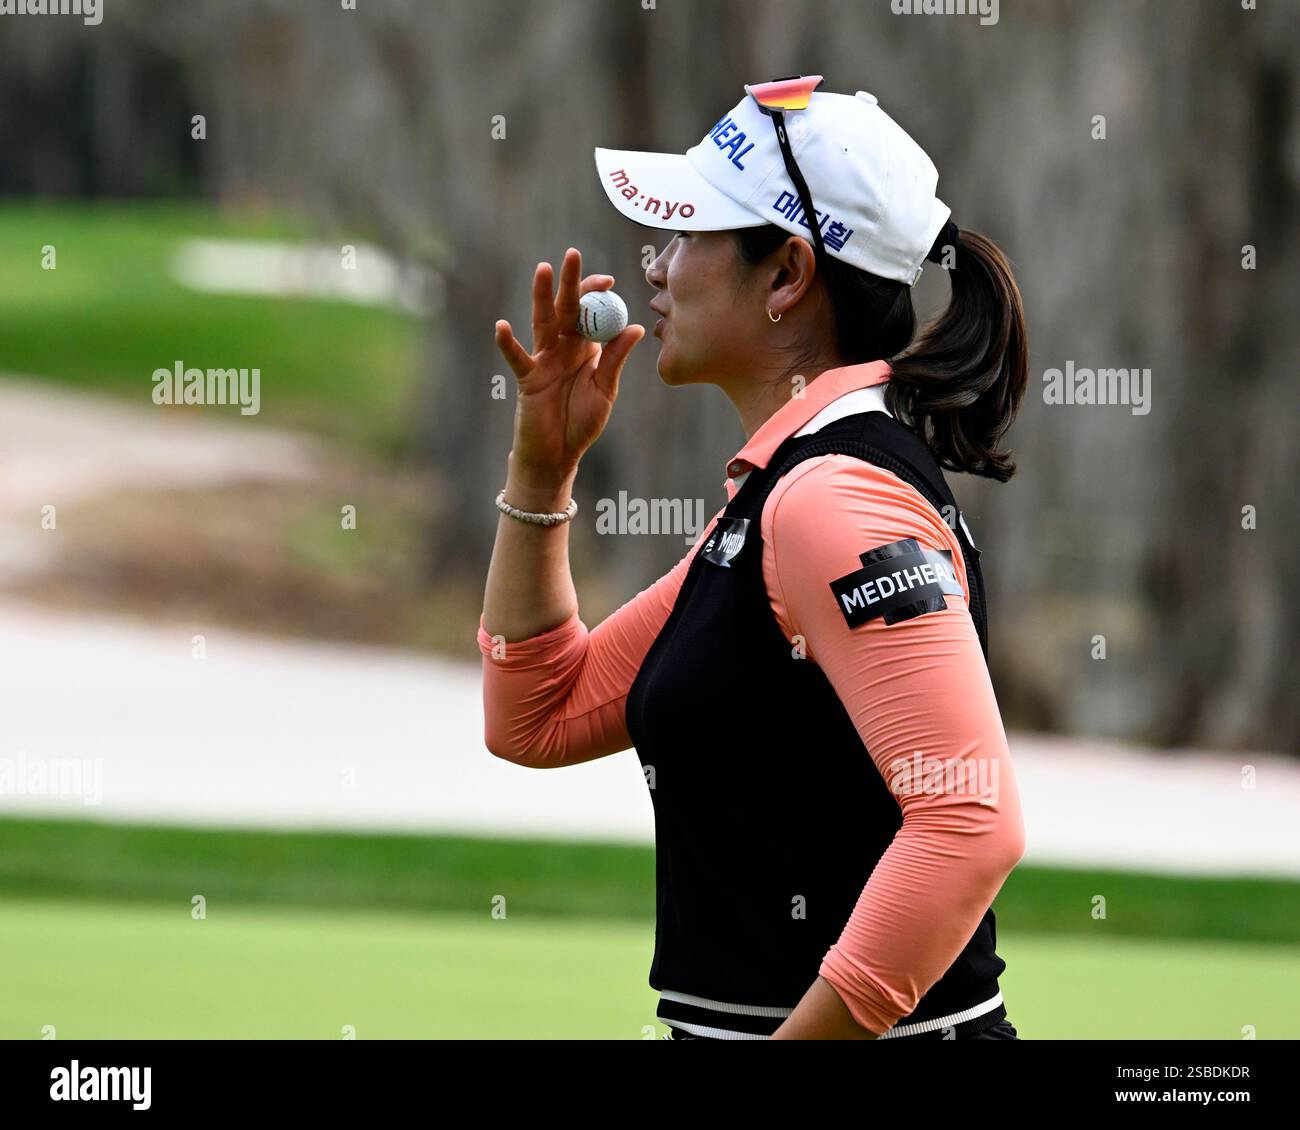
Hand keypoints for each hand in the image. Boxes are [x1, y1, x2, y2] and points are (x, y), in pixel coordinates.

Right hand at [494, 247, 644, 483]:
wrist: (558, 454)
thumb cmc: (581, 422)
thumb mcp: (605, 389)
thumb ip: (615, 358)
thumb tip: (635, 327)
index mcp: (585, 349)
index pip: (590, 313)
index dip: (596, 294)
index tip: (610, 279)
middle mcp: (563, 348)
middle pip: (565, 309)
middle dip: (569, 282)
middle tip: (572, 254)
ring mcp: (543, 360)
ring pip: (542, 322)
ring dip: (541, 297)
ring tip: (542, 270)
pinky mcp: (527, 378)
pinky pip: (517, 358)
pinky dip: (508, 343)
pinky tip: (501, 327)